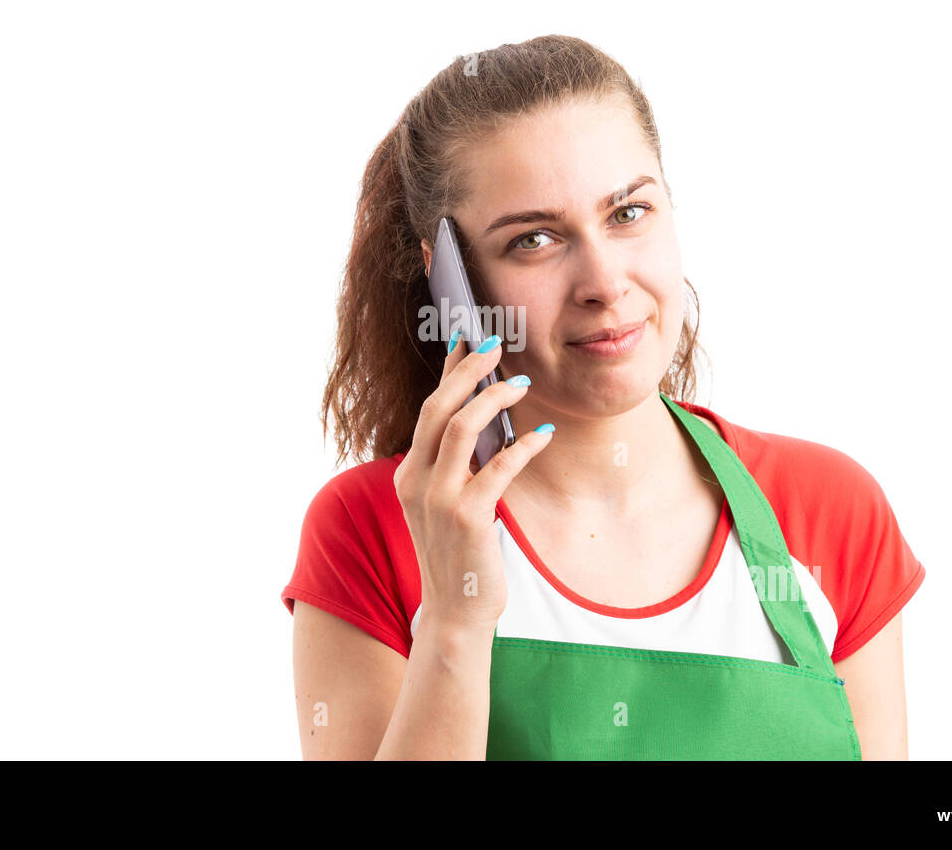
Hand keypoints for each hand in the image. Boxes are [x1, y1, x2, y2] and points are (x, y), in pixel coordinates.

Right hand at [391, 333, 554, 634]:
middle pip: (438, 408)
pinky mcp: (468, 517)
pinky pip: (498, 467)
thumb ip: (456, 464)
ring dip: (493, 399)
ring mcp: (438, 499)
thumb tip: (481, 415)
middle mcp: (415, 481)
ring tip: (522, 383)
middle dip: (468, 371)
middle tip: (497, 345)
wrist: (456, 613)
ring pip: (462, 428)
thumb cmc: (459, 554)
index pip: (427, 409)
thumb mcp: (446, 503)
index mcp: (408, 474)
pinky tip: (543, 437)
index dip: (448, 371)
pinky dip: (522, 447)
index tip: (467, 339)